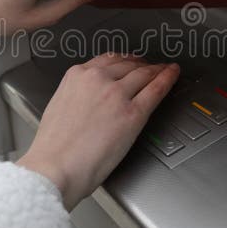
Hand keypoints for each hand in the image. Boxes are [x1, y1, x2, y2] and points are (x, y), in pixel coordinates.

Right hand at [17, 53, 179, 209]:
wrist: (55, 167)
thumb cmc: (53, 148)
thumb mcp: (59, 106)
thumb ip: (77, 94)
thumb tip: (89, 97)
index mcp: (77, 76)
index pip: (107, 60)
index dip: (124, 60)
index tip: (130, 61)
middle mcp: (97, 79)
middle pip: (128, 65)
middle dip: (141, 65)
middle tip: (149, 67)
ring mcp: (117, 94)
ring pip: (143, 74)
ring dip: (156, 70)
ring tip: (164, 69)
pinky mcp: (133, 113)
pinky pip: (156, 90)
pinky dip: (167, 78)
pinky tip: (173, 73)